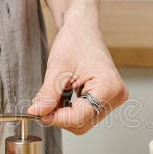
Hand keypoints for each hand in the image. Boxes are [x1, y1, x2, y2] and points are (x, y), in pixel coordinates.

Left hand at [27, 17, 127, 133]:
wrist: (83, 30)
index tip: (38, 113)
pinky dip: (69, 109)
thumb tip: (36, 113)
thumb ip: (47, 95)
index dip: (55, 118)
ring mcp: (113, 98)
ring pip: (82, 122)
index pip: (79, 117)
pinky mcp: (107, 99)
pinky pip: (85, 115)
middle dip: (59, 116)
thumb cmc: (74, 41)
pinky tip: (64, 94)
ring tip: (56, 92)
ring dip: (63, 113)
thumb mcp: (57, 69)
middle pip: (82, 123)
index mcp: (108, 87)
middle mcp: (116, 95)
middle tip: (43, 103)